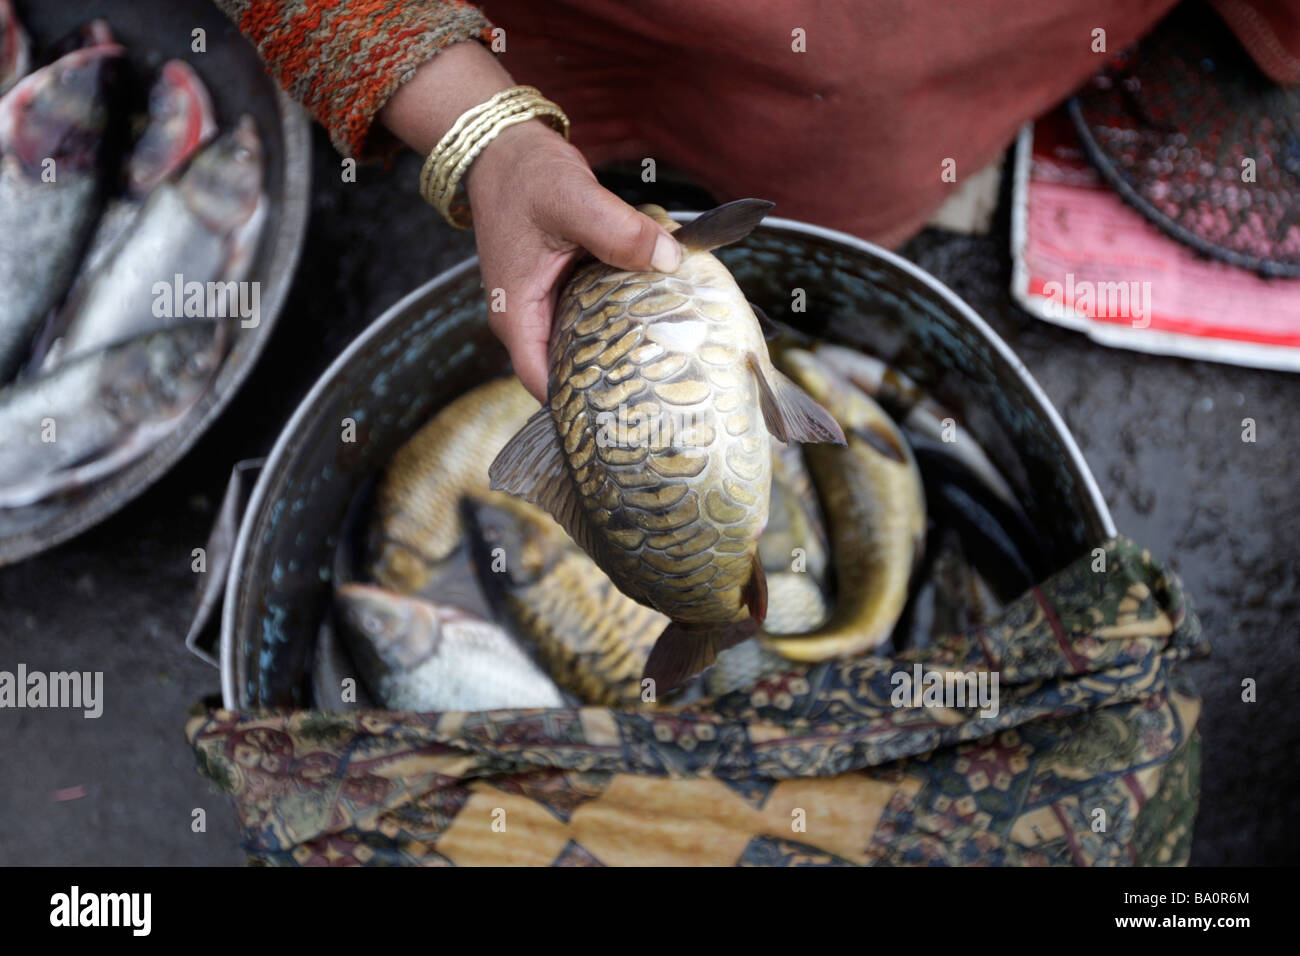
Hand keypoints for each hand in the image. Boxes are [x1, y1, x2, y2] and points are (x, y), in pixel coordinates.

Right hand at [380, 42, 678, 400]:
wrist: (505, 148)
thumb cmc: (525, 175)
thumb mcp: (574, 200)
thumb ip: (620, 232)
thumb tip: (671, 260)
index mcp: (516, 316)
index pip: (544, 384)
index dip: (581, 407)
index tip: (627, 416)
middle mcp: (526, 321)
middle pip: (567, 374)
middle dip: (609, 388)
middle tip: (662, 399)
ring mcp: (544, 308)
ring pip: (582, 348)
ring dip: (618, 355)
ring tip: (668, 371)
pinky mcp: (561, 291)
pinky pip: (592, 320)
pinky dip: (619, 323)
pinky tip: (656, 323)